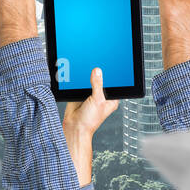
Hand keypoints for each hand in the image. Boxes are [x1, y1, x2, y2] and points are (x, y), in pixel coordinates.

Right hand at [62, 67, 119, 185]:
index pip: (116, 83)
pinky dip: (80, 80)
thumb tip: (97, 71)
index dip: (115, 75)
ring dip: (88, 76)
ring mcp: (91, 95)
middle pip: (103, 80)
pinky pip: (81, 84)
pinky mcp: (81, 94)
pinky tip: (79, 73)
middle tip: (99, 62)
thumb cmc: (89, 120)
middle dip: (100, 74)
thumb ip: (97, 85)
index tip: (114, 63)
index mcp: (111, 99)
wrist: (73, 127)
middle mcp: (102, 96)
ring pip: (91, 81)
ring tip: (88, 65)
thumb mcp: (97, 100)